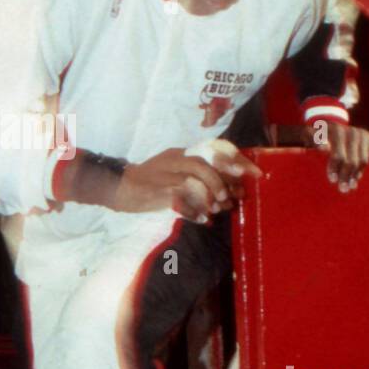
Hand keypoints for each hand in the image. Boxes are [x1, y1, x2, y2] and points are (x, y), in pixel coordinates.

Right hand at [112, 145, 261, 218]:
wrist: (116, 187)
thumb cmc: (147, 184)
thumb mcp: (173, 172)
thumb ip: (197, 180)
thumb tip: (229, 194)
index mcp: (181, 153)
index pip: (213, 148)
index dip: (235, 159)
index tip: (252, 173)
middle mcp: (176, 159)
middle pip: (207, 162)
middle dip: (227, 178)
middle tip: (237, 195)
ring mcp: (167, 174)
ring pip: (197, 177)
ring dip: (212, 194)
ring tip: (218, 208)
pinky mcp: (159, 190)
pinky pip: (183, 197)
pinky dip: (196, 210)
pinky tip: (203, 219)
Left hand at [311, 122, 368, 191]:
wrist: (329, 126)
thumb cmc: (316, 134)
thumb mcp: (309, 135)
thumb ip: (314, 139)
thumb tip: (323, 148)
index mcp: (337, 131)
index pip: (338, 155)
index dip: (334, 169)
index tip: (332, 180)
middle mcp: (352, 132)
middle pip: (351, 161)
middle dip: (346, 177)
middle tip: (343, 189)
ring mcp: (362, 135)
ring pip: (362, 161)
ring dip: (356, 175)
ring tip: (350, 185)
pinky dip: (363, 168)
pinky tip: (356, 175)